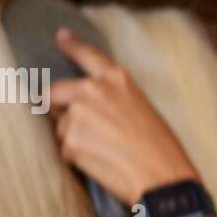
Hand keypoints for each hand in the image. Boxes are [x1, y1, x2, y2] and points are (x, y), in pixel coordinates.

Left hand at [48, 27, 199, 205]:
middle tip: (78, 128)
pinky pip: (64, 150)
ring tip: (105, 152)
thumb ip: (113, 99)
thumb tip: (84, 106)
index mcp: (118, 79)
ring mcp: (79, 115)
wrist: (164, 179)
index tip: (61, 36)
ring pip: (59, 126)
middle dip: (56, 109)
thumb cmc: (162, 149)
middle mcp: (94, 91)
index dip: (71, 45)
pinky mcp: (71, 141)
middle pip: (53, 92)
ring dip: (73, 139)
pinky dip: (77, 159)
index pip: (87, 55)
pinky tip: (101, 164)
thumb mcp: (142, 109)